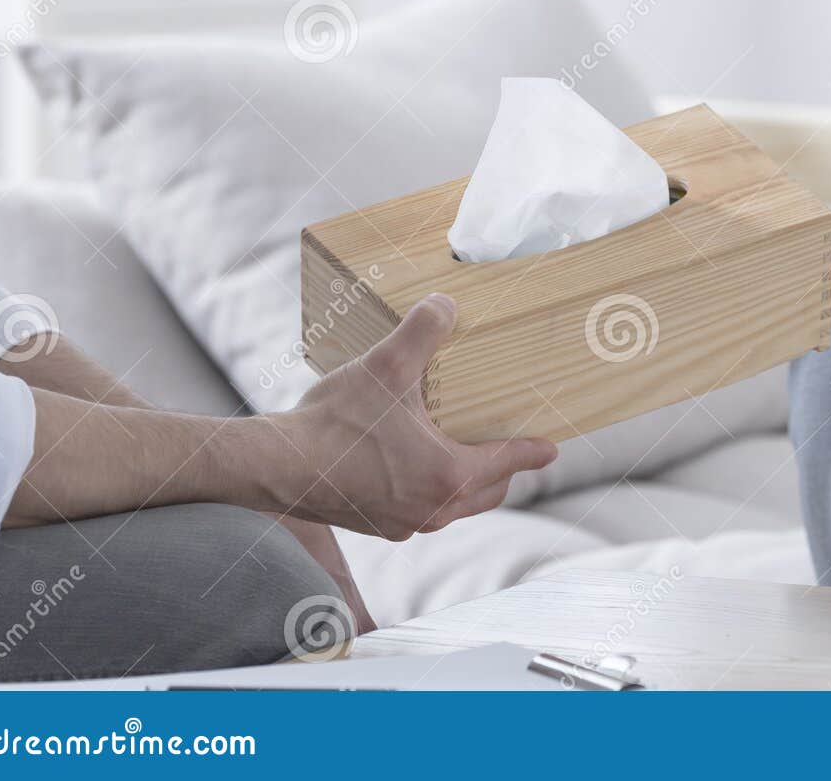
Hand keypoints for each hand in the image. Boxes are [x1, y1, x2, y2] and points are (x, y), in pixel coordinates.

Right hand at [273, 293, 556, 539]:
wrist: (278, 468)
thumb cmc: (335, 422)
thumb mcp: (385, 365)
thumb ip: (422, 330)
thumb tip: (445, 303)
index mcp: (449, 474)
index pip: (510, 461)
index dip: (534, 451)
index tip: (552, 448)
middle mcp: (435, 508)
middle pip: (490, 491)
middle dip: (505, 469)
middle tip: (511, 446)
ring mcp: (407, 524)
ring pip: (459, 507)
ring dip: (470, 483)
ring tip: (467, 454)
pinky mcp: (381, 527)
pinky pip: (426, 512)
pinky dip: (436, 493)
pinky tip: (419, 468)